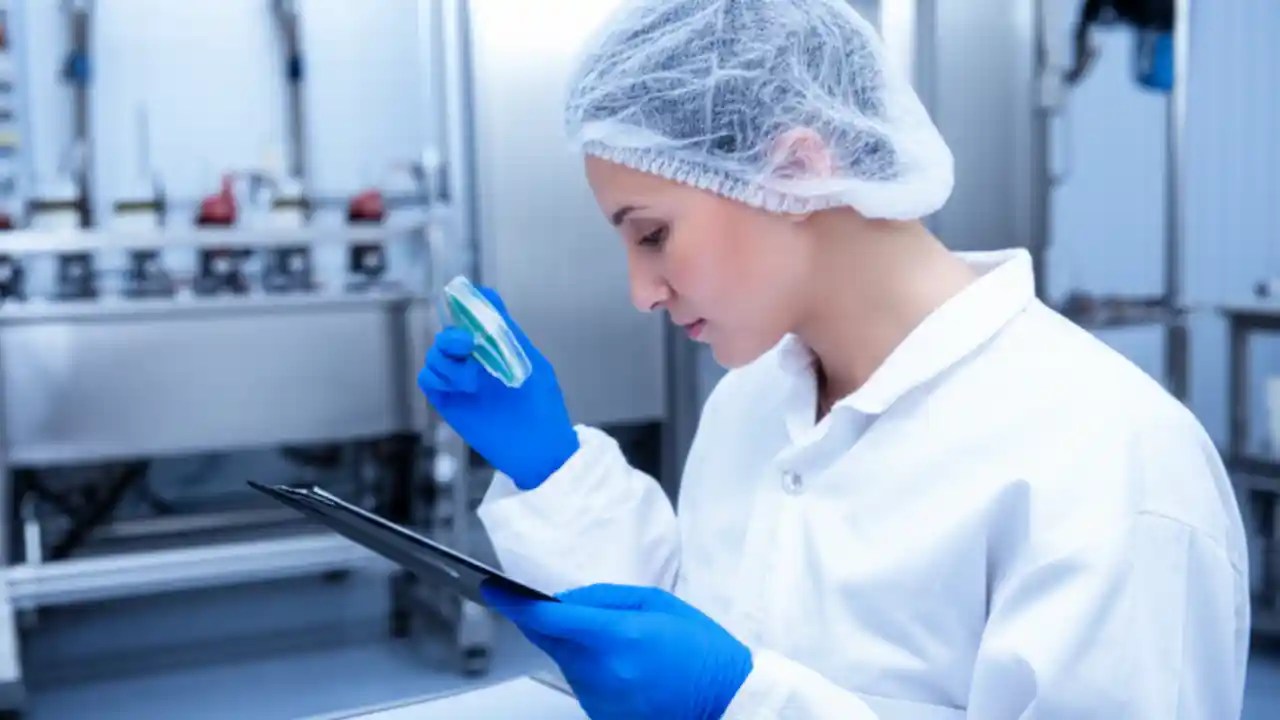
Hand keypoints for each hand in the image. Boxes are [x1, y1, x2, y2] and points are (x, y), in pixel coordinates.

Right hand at [417, 286, 578, 489]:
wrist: (540, 451)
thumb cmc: (544, 407)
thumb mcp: (531, 363)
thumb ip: (508, 334)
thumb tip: (489, 297)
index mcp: (497, 347)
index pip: (473, 316)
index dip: (466, 306)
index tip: (465, 303)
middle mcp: (476, 361)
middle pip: (448, 335)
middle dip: (452, 336)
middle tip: (467, 344)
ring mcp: (461, 382)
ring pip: (435, 357)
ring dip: (448, 362)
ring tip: (472, 381)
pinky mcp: (450, 403)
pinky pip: (428, 380)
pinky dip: (438, 378)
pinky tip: (460, 388)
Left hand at [484, 582, 752, 719]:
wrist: (727, 702)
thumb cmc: (702, 651)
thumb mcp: (658, 604)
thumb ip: (605, 598)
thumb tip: (565, 599)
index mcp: (616, 637)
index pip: (547, 617)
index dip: (513, 602)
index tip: (492, 590)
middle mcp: (601, 672)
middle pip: (550, 640)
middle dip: (548, 620)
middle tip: (563, 607)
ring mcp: (599, 699)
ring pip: (565, 662)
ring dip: (577, 646)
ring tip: (623, 643)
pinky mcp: (601, 716)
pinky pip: (582, 683)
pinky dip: (592, 669)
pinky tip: (626, 667)